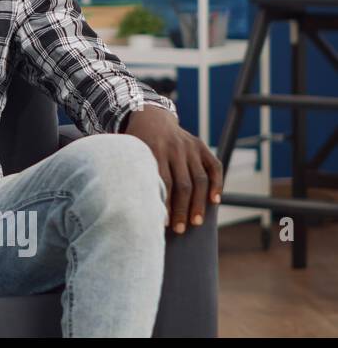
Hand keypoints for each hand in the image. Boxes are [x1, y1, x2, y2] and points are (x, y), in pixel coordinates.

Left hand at [123, 106, 221, 234]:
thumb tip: (131, 208)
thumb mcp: (129, 154)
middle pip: (182, 184)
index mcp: (152, 150)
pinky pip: (214, 166)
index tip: (161, 223)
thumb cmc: (136, 144)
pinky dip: (217, 184)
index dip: (164, 204)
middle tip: (180, 229)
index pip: (162, 182)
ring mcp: (189, 147)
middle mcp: (174, 148)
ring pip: (199, 179)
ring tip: (196, 222)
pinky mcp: (201, 146)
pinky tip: (215, 201)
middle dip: (181, 209)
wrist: (150, 117)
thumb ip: (130, 174)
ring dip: (199, 203)